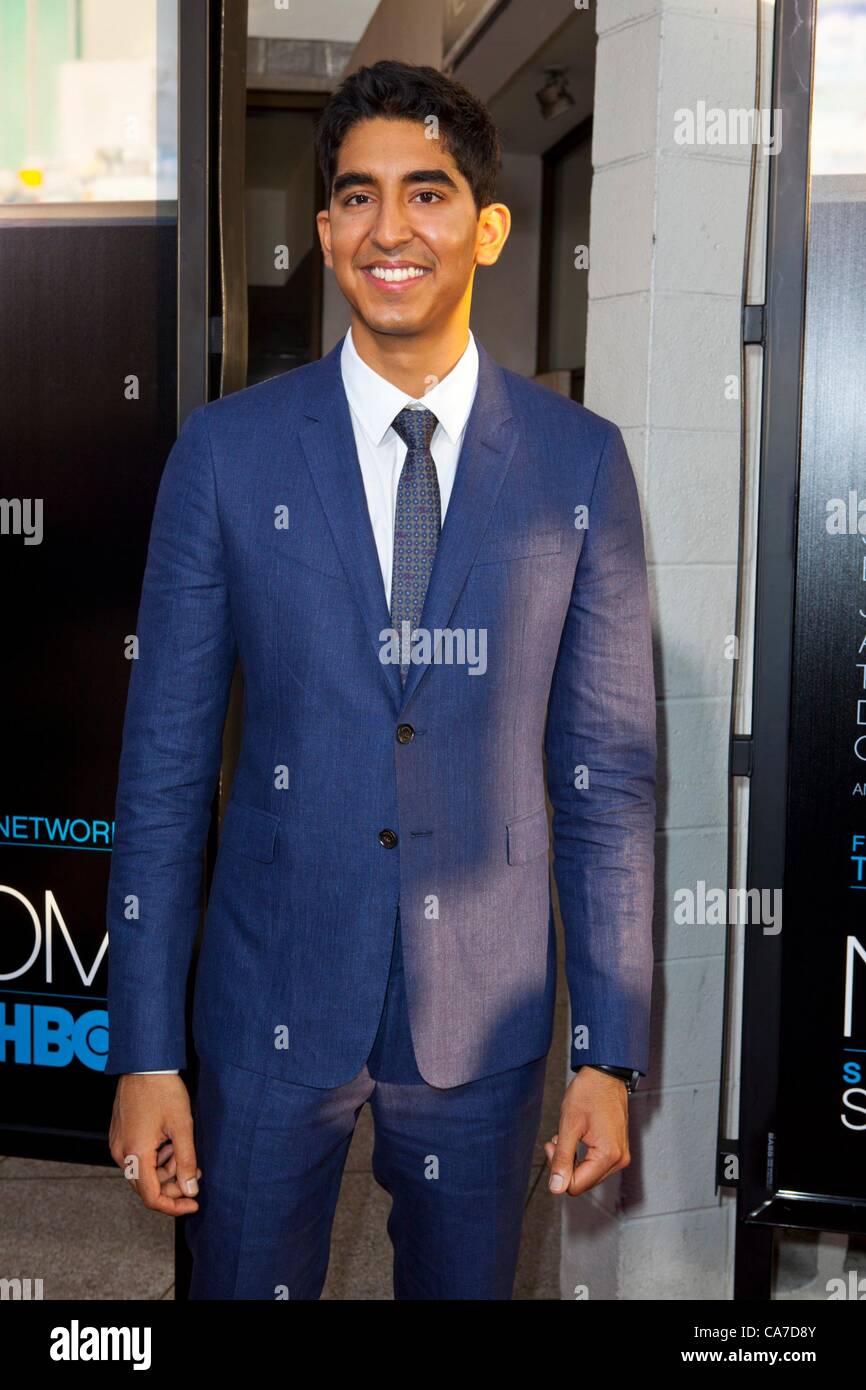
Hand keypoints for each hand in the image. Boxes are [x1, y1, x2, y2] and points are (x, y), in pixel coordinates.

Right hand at [109, 1074, 200, 1215]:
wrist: (144, 1064)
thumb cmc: (163, 1090)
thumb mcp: (182, 1126)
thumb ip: (186, 1161)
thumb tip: (190, 1190)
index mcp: (135, 1153)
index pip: (151, 1197)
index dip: (173, 1206)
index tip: (193, 1204)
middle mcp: (120, 1153)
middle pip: (146, 1187)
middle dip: (173, 1186)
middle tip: (195, 1174)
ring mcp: (118, 1144)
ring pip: (143, 1172)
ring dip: (166, 1169)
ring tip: (185, 1152)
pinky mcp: (120, 1136)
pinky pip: (138, 1158)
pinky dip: (156, 1158)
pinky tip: (170, 1144)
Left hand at [544, 1067, 629, 1195]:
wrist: (605, 1074)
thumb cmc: (589, 1093)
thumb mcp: (569, 1125)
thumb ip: (562, 1158)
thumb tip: (556, 1188)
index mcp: (609, 1156)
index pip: (577, 1185)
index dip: (558, 1171)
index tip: (551, 1146)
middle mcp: (619, 1160)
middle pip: (583, 1182)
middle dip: (565, 1165)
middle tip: (555, 1139)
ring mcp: (620, 1155)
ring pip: (588, 1174)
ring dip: (572, 1159)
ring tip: (565, 1136)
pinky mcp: (618, 1150)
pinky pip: (595, 1164)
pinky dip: (581, 1155)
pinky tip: (575, 1138)